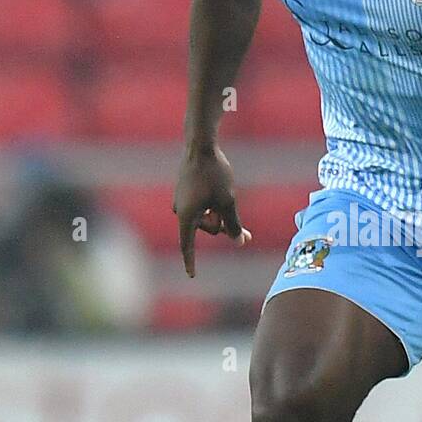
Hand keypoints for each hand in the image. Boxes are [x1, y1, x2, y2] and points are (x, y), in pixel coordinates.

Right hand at [173, 143, 250, 277]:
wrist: (200, 145)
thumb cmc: (215, 174)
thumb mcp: (228, 201)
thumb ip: (233, 224)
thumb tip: (240, 242)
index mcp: (187, 217)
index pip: (187, 246)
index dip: (191, 262)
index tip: (192, 275)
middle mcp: (181, 210)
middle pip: (207, 229)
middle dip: (222, 224)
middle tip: (237, 218)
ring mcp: (182, 200)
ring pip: (206, 216)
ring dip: (218, 211)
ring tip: (224, 193)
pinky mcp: (185, 191)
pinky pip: (202, 205)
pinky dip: (212, 203)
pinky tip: (217, 188)